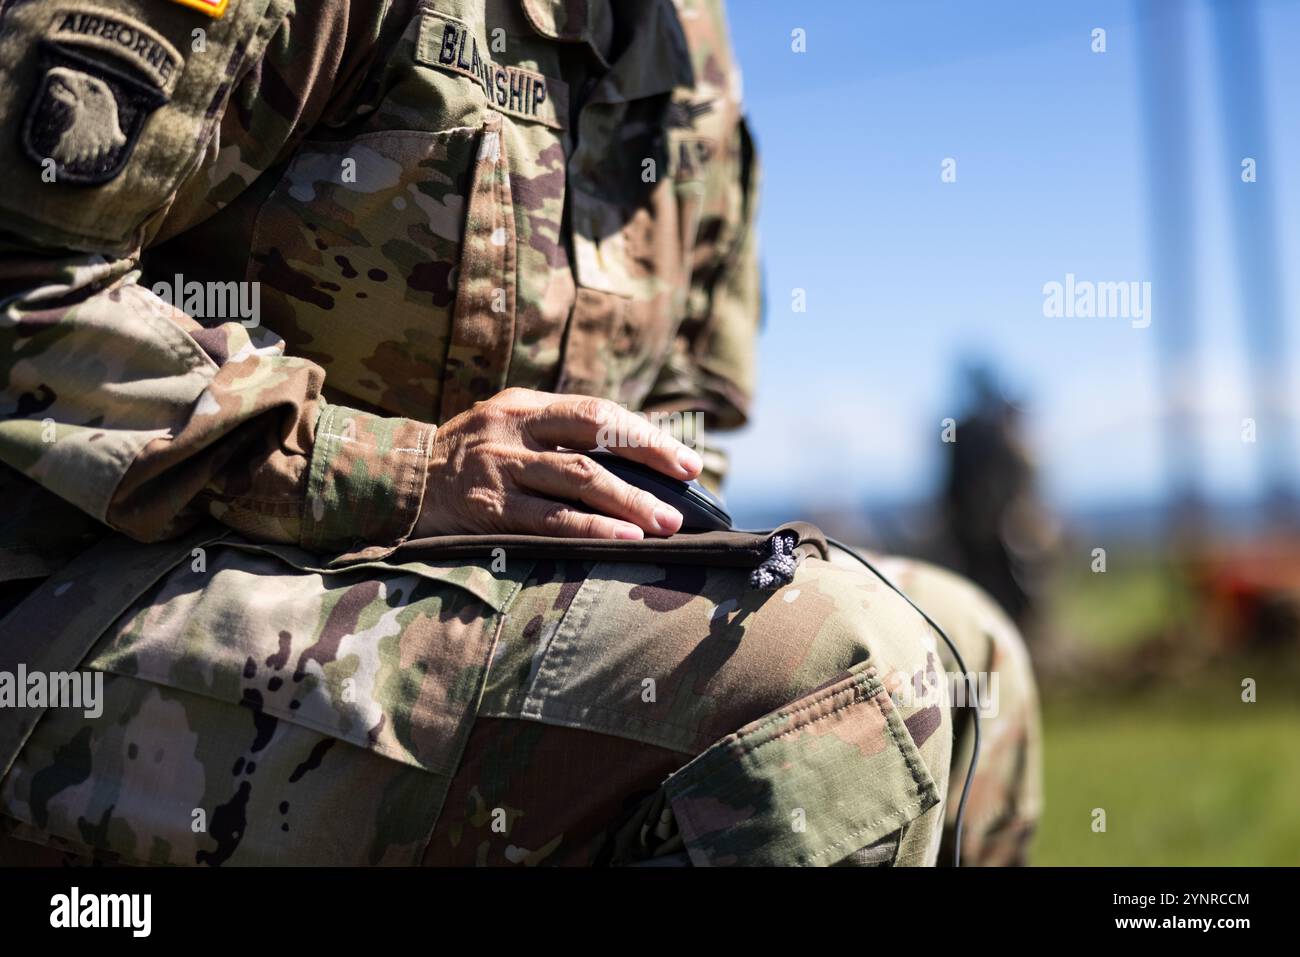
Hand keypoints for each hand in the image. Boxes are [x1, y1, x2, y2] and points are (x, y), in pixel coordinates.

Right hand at [415, 388, 703, 538]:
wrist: (392, 482)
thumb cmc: (465, 460)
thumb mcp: (506, 430)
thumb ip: (556, 438)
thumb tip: (634, 461)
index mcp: (524, 405)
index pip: (598, 411)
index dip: (645, 434)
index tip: (686, 462)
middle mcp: (514, 429)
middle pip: (596, 433)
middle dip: (649, 457)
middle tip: (687, 484)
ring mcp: (500, 468)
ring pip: (579, 478)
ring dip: (630, 501)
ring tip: (665, 524)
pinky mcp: (487, 508)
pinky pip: (549, 520)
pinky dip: (591, 529)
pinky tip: (624, 539)